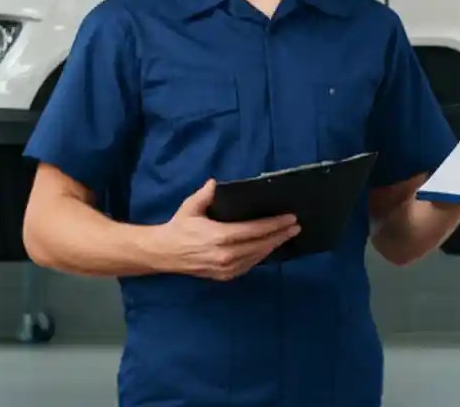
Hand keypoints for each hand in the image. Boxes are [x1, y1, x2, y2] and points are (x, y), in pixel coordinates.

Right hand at [151, 179, 299, 280]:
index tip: (289, 218)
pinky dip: (261, 256)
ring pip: (257, 256)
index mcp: (219, 236)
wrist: (164, 253)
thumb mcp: (190, 207)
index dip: (274, 224)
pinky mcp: (224, 276)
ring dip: (273, 246)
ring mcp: (225, 268)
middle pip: (260, 244)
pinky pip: (249, 266)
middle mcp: (225, 255)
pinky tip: (269, 247)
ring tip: (287, 235)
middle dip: (280, 235)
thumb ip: (204, 195)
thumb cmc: (179, 227)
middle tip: (295, 226)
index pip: (254, 230)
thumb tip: (215, 183)